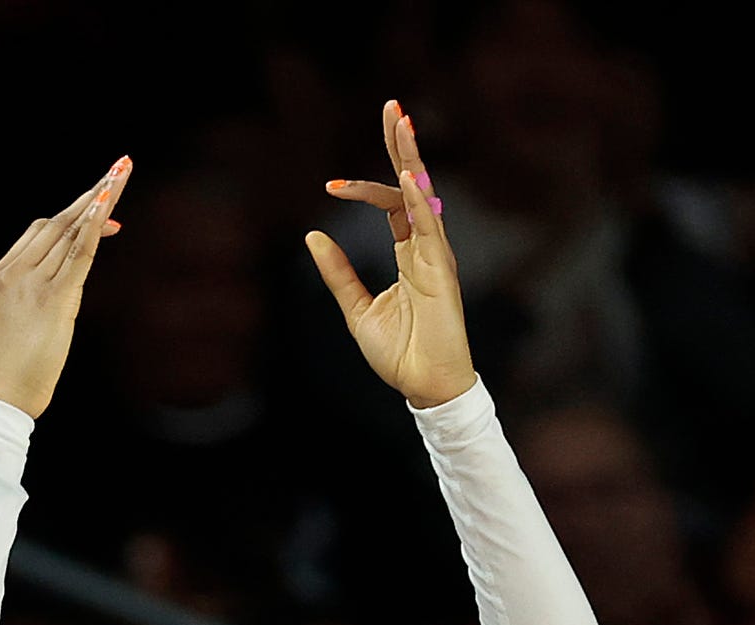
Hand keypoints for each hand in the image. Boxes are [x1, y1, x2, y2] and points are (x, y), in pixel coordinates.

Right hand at [0, 160, 127, 418]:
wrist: (1, 396)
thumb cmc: (9, 372)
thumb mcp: (13, 326)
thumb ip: (32, 299)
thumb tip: (62, 291)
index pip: (37, 231)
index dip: (71, 217)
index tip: (100, 210)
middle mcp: (14, 271)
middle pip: (55, 221)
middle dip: (90, 195)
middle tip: (119, 171)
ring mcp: (31, 282)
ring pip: (69, 230)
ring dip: (100, 200)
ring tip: (122, 174)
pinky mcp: (53, 298)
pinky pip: (78, 253)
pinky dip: (95, 227)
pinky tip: (110, 206)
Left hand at [309, 101, 478, 408]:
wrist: (423, 387)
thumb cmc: (399, 353)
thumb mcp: (356, 308)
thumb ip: (338, 272)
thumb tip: (313, 236)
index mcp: (408, 252)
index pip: (392, 202)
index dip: (364, 189)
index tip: (330, 186)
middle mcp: (425, 246)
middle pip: (414, 184)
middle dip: (402, 146)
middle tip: (392, 107)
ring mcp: (436, 256)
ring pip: (425, 194)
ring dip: (412, 158)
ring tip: (401, 121)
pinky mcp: (442, 272)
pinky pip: (430, 228)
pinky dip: (420, 201)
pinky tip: (411, 175)